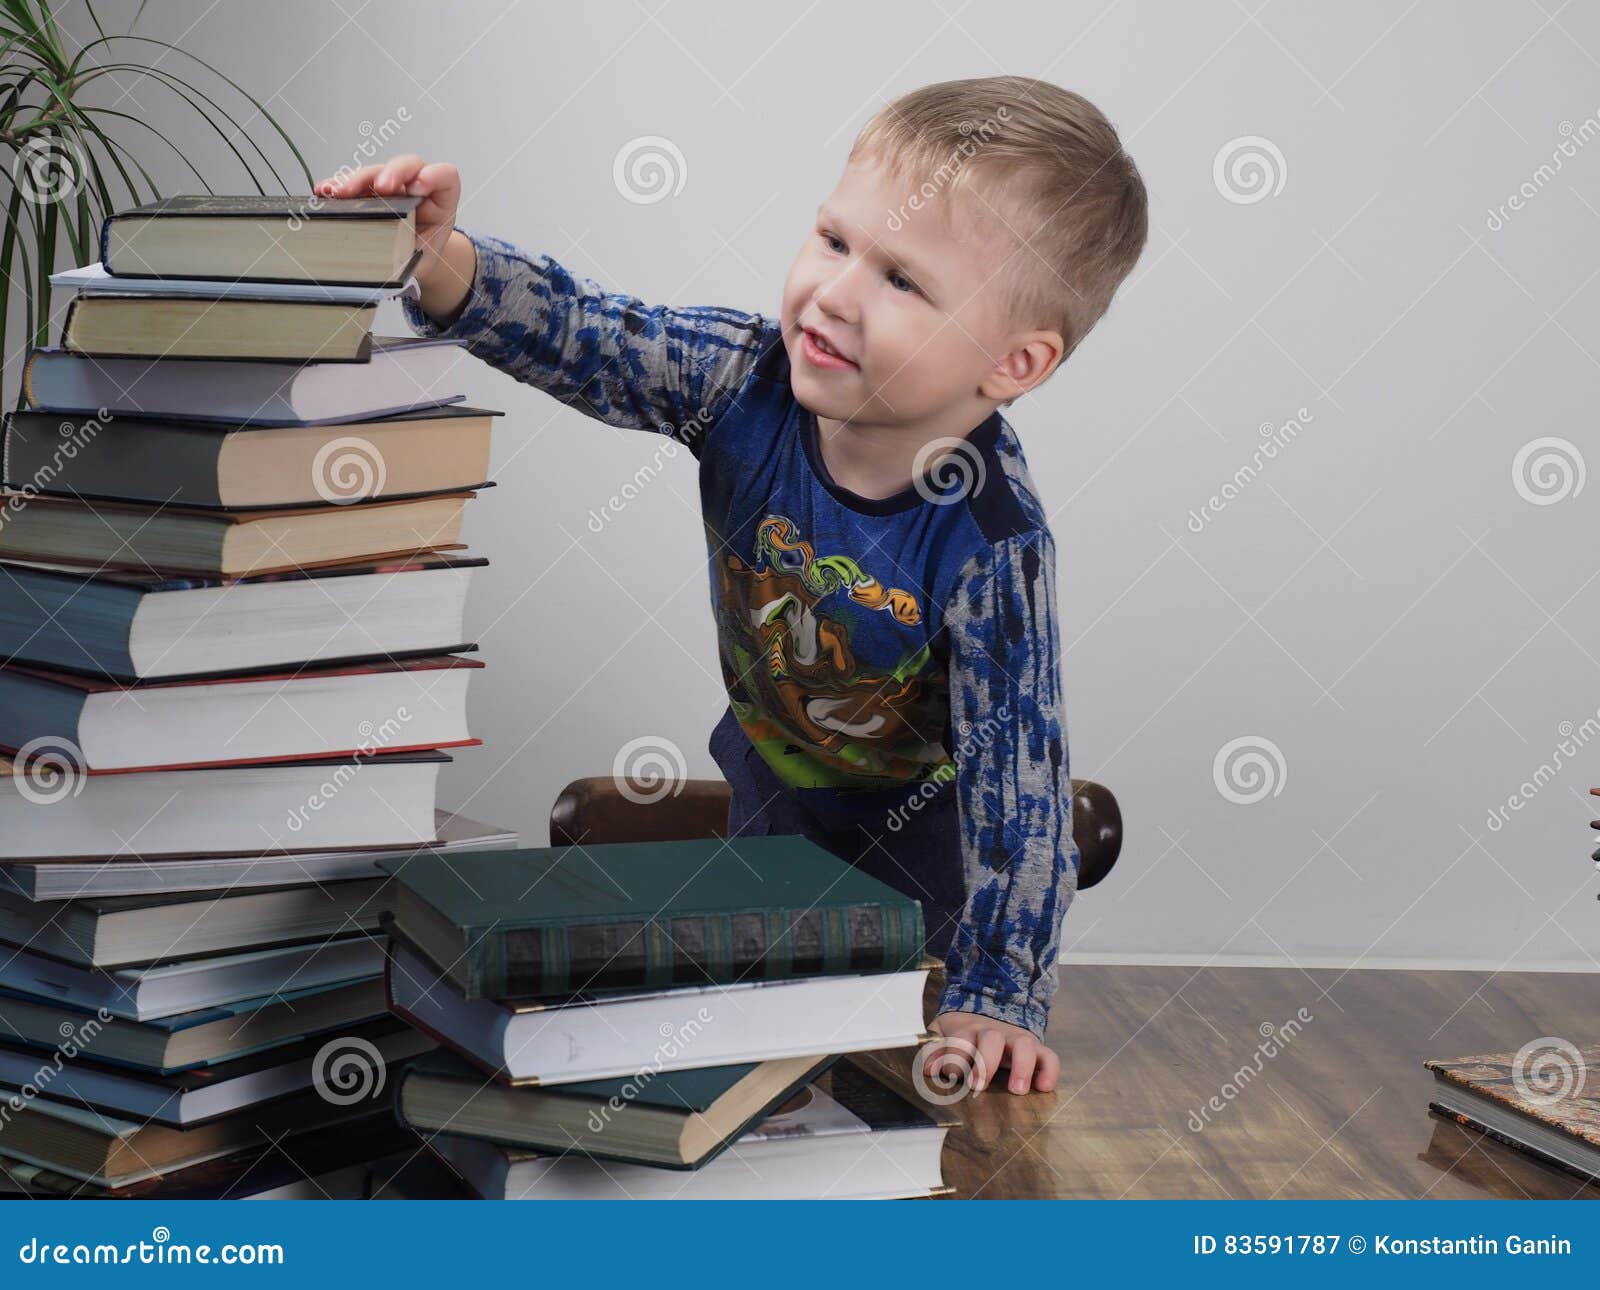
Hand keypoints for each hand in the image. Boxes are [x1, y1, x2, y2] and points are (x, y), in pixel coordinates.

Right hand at [314, 154, 458, 262]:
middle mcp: (415, 186)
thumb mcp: (422, 259)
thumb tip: (388, 257)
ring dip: (357, 180)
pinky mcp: (367, 191)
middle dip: (392, 173)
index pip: (444, 176)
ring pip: (375, 172)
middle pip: (407, 166)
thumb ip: (411, 254)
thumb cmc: (419, 255)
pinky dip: (338, 186)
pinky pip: (352, 183)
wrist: (411, 259)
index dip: (434, 177)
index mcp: (439, 200)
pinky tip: (325, 192)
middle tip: (381, 187)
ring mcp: (389, 186)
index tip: (419, 188)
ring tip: (340, 192)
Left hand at [924, 1010, 1059, 1094]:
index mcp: (966, 1031)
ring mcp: (1016, 1040)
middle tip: (978, 1086)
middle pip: (991, 1039)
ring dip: (1021, 1067)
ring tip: (1017, 1090)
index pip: (960, 1041)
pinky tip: (1044, 1087)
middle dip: (985, 1062)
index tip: (949, 1075)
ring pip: (1024, 1045)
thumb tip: (927, 1068)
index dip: (954, 1059)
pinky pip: (1049, 1056)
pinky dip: (1049, 1071)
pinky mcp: (1036, 1050)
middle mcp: (993, 1033)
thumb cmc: (961, 1035)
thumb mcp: (942, 1036)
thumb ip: (933, 1052)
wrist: (987, 1013)